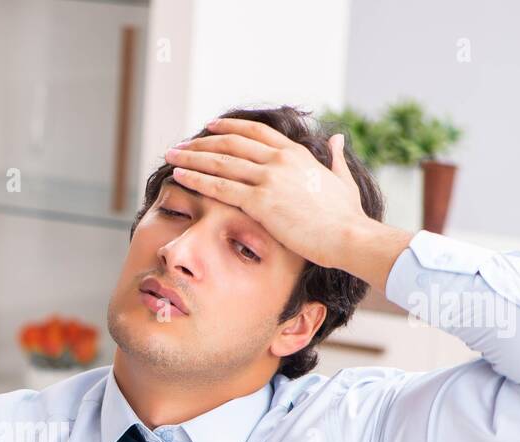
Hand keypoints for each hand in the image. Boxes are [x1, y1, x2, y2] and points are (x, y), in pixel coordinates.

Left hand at [163, 117, 371, 270]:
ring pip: (220, 162)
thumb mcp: (342, 179)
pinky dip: (196, 179)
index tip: (210, 127)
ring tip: (171, 156)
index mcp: (296, 153)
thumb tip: (337, 138)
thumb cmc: (347, 216)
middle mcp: (279, 160)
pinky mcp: (260, 201)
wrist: (348, 236)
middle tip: (180, 145)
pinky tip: (179, 176)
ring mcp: (269, 178)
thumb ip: (336, 157)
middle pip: (231, 143)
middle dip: (201, 142)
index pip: (255, 132)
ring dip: (191, 157)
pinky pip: (220, 187)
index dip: (229, 127)